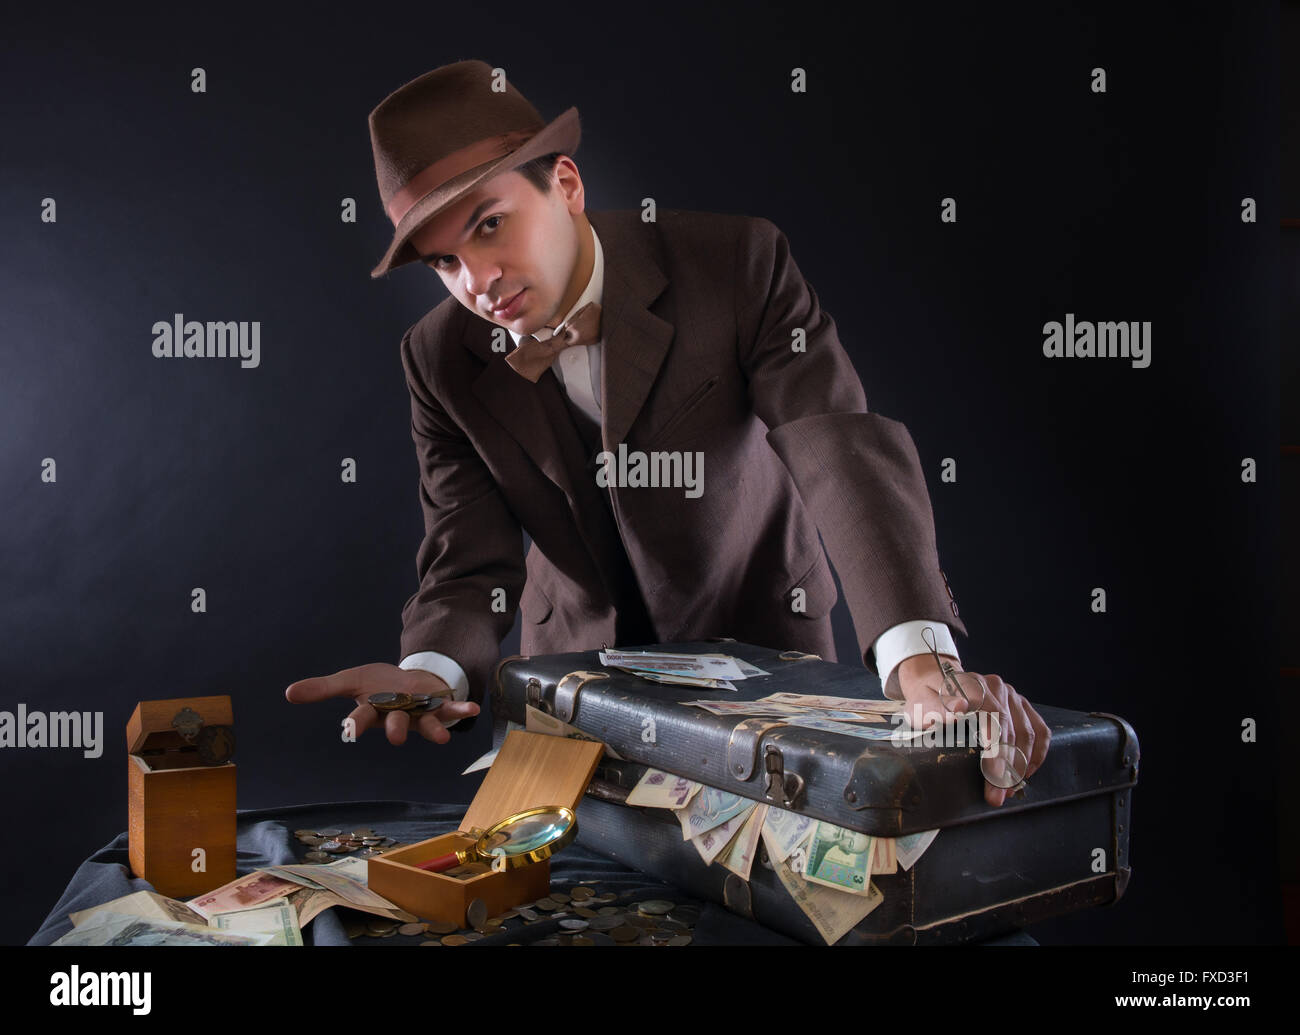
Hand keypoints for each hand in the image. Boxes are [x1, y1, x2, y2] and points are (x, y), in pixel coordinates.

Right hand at [285, 663, 479, 745]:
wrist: (408, 681)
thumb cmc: (378, 686)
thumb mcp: (351, 681)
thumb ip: (323, 688)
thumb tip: (288, 693)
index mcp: (374, 711)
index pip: (362, 719)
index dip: (356, 725)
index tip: (350, 731)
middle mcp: (397, 716)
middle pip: (395, 724)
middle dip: (396, 730)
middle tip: (395, 738)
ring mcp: (419, 712)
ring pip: (424, 723)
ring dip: (432, 730)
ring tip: (441, 739)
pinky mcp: (438, 705)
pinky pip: (451, 710)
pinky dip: (461, 710)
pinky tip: (474, 709)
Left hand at [892, 653, 1050, 806]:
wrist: (936, 684)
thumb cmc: (927, 699)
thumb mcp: (921, 704)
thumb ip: (935, 707)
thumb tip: (958, 709)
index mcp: (971, 684)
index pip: (990, 715)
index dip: (995, 746)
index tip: (994, 774)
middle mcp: (996, 687)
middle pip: (1008, 729)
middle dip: (1004, 767)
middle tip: (996, 795)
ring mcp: (1011, 696)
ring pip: (1026, 733)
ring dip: (1019, 766)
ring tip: (1006, 791)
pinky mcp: (1021, 706)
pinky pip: (1040, 731)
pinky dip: (1036, 755)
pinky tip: (1025, 774)